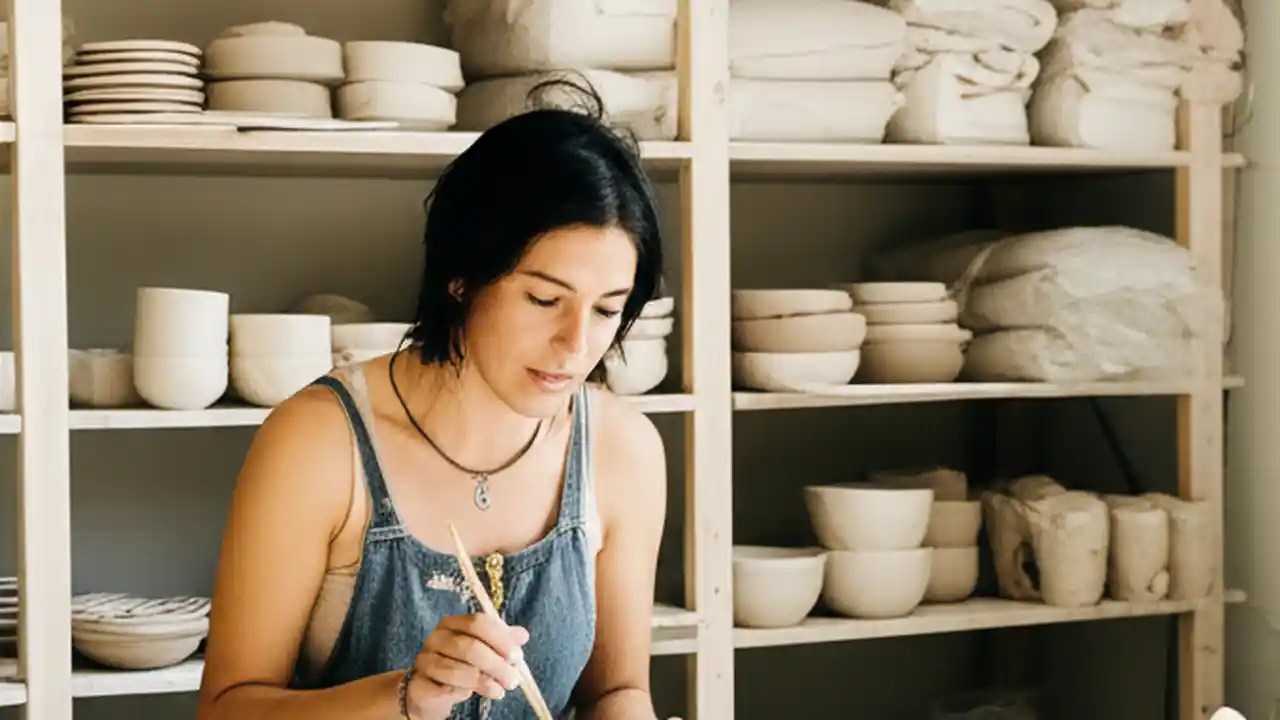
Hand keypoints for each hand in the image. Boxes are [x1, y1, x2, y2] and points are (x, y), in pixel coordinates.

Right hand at [404, 613, 529, 718]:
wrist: (432, 690)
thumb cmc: (462, 665)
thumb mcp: (485, 650)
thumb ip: (503, 641)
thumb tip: (522, 635)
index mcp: (453, 623)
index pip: (478, 623)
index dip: (501, 639)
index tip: (517, 657)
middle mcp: (436, 638)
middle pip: (468, 647)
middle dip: (496, 665)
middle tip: (512, 680)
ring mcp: (424, 660)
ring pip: (456, 670)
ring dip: (484, 682)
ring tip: (500, 690)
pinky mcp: (418, 683)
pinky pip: (444, 688)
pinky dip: (464, 691)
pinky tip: (477, 694)